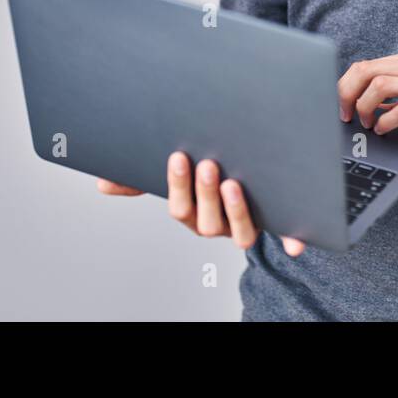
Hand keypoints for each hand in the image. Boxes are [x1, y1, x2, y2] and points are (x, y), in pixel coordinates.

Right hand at [96, 151, 305, 255]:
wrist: (258, 180)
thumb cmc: (210, 176)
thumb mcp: (179, 174)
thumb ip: (140, 179)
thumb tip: (103, 183)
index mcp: (194, 212)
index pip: (180, 208)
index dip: (178, 186)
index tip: (178, 157)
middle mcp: (219, 223)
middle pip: (207, 221)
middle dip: (205, 193)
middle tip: (208, 164)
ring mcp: (247, 227)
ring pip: (240, 233)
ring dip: (236, 211)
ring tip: (234, 183)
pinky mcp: (278, 227)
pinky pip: (285, 238)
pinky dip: (291, 240)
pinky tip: (294, 240)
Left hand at [338, 51, 397, 159]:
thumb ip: (388, 97)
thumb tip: (353, 106)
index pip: (364, 65)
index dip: (344, 85)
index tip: (337, 105)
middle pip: (367, 70)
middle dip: (347, 94)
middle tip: (345, 115)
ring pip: (380, 84)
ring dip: (365, 107)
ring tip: (365, 123)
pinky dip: (385, 121)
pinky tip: (383, 130)